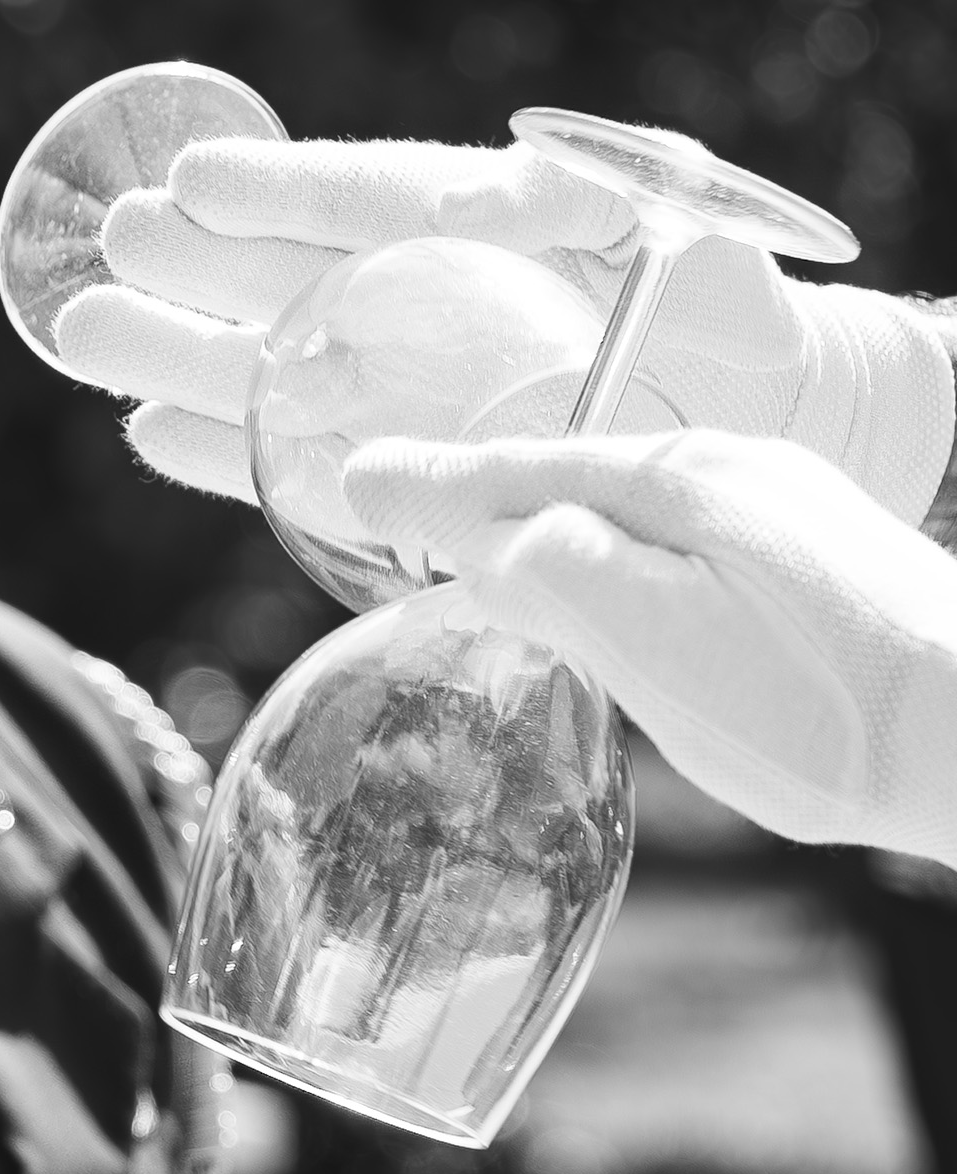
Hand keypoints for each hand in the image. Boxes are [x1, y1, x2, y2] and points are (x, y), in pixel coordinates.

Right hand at [52, 135, 950, 518]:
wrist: (769, 420)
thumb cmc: (726, 303)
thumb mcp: (671, 218)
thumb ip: (578, 193)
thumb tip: (479, 197)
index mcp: (462, 230)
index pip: (359, 201)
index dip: (279, 188)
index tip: (200, 178)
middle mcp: (408, 305)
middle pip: (279, 281)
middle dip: (187, 268)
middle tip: (107, 247)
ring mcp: (395, 392)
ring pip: (261, 370)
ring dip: (172, 356)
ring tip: (78, 335)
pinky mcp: (398, 476)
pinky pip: (291, 467)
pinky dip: (221, 455)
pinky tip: (148, 434)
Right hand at [343, 430, 956, 867]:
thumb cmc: (817, 709)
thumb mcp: (649, 640)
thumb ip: (541, 567)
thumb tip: (452, 520)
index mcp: (676, 479)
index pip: (514, 464)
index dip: (428, 482)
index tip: (352, 482)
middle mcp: (732, 470)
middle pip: (571, 475)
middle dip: (491, 502)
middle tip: (411, 532)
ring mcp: (785, 511)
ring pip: (632, 510)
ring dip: (562, 537)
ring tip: (503, 583)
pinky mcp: (821, 560)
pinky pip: (683, 539)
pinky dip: (624, 562)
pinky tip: (627, 613)